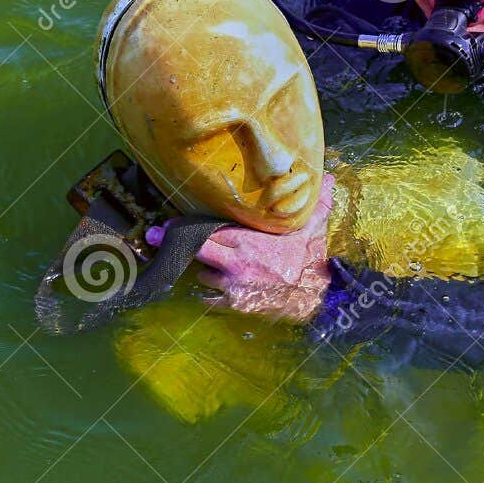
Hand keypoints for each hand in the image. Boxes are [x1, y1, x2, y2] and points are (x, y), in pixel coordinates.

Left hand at [147, 175, 334, 323]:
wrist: (318, 298)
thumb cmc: (311, 260)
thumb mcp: (313, 227)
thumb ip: (317, 201)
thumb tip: (329, 177)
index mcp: (248, 240)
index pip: (207, 229)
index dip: (185, 226)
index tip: (165, 224)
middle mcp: (235, 263)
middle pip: (196, 250)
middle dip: (177, 243)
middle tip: (154, 237)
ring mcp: (232, 286)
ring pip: (203, 274)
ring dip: (205, 269)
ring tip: (213, 263)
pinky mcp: (235, 305)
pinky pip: (210, 297)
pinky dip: (210, 292)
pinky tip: (217, 285)